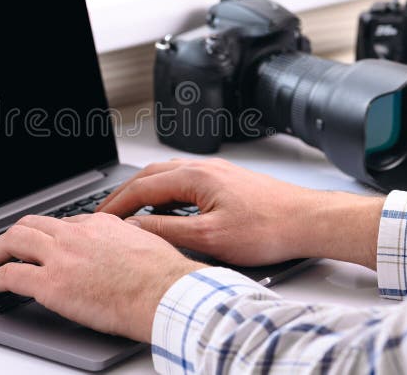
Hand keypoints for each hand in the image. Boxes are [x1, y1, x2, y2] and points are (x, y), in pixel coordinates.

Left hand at [0, 213, 205, 341]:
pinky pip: (8, 275)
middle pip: (30, 225)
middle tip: (4, 248)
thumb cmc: (164, 277)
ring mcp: (60, 256)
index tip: (41, 245)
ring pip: (13, 242)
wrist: (164, 293)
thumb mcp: (147, 244)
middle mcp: (75, 234)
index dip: (47, 235)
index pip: (63, 223)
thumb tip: (128, 244)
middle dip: (12, 236)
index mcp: (100, 224)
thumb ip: (129, 240)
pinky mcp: (50, 283)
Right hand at [97, 158, 382, 268]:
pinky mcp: (226, 181)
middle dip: (123, 194)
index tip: (99, 219)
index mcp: (194, 176)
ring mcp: (215, 173)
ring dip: (143, 192)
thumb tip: (135, 229)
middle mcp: (202, 168)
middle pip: (149, 176)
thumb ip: (166, 231)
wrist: (307, 221)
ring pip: (166, 177)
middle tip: (105, 213)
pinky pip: (183, 181)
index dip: (115, 204)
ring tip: (129, 211)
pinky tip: (166, 208)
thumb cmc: (268, 228)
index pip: (140, 188)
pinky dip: (164, 193)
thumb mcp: (209, 237)